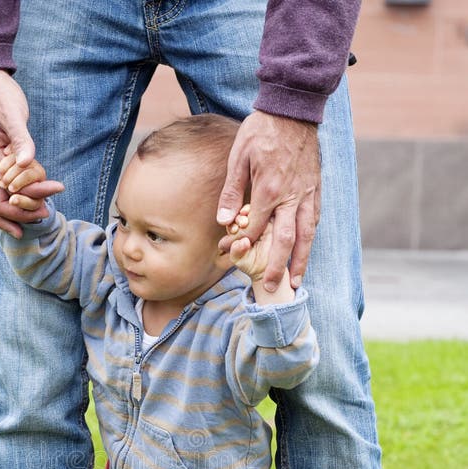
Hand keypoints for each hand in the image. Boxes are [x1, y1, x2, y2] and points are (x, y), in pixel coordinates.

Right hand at [0, 71, 60, 237]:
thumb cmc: (0, 95)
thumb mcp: (13, 114)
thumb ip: (21, 140)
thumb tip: (27, 162)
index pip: (8, 188)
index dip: (29, 196)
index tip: (51, 195)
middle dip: (21, 212)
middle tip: (45, 214)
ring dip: (15, 213)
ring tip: (38, 218)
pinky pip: (0, 192)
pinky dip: (11, 204)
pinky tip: (26, 211)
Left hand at [217, 111, 320, 291]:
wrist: (293, 108)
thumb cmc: (261, 130)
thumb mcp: (238, 156)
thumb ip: (232, 192)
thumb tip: (224, 222)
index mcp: (270, 190)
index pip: (257, 228)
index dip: (244, 245)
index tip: (233, 256)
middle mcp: (292, 197)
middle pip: (286, 240)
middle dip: (279, 266)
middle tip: (274, 288)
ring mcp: (307, 193)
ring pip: (306, 234)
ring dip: (301, 259)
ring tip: (296, 280)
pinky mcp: (316, 188)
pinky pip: (315, 219)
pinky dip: (310, 238)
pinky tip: (305, 250)